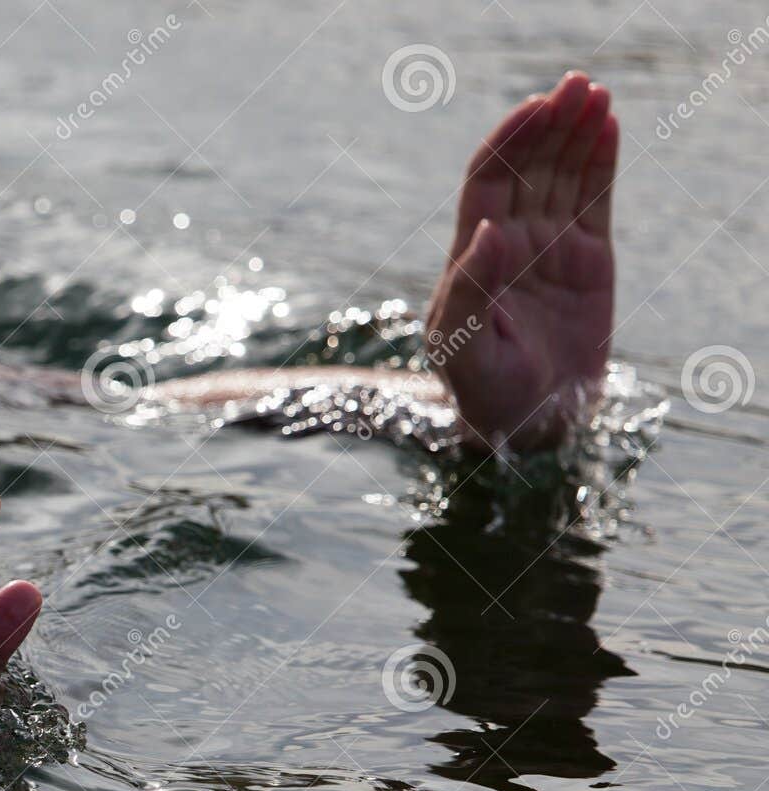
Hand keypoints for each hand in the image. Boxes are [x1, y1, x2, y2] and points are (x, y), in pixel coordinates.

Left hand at [428, 72, 617, 448]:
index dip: (509, 142)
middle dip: (547, 126)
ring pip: (561, 177)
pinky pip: (593, 200)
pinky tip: (608, 126)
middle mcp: (509, 244)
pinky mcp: (587, 261)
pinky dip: (600, 163)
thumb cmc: (482, 392)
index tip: (534, 108)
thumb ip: (468, 291)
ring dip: (576, 134)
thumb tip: (487, 230)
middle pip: (527, 169)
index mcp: (471, 257)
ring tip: (595, 93)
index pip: (487, 182)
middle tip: (575, 86)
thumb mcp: (462, 349)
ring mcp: (549, 249)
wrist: (527, 425)